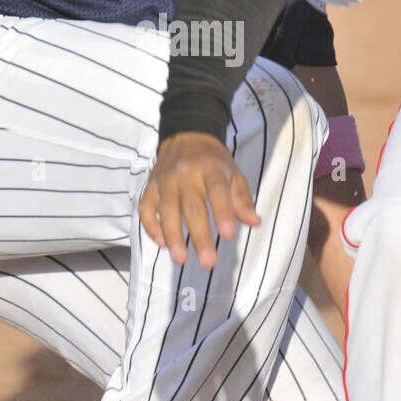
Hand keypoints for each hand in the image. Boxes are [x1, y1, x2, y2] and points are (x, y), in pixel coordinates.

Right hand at [139, 132, 260, 269]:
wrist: (186, 138)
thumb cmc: (214, 163)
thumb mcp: (233, 174)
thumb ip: (242, 199)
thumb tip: (254, 222)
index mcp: (210, 168)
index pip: (217, 190)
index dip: (222, 212)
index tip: (228, 235)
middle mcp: (185, 173)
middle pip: (192, 206)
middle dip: (200, 236)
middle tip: (208, 262)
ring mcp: (164, 180)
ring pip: (166, 210)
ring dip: (173, 236)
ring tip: (181, 259)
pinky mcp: (150, 186)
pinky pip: (146, 208)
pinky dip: (151, 227)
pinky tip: (162, 244)